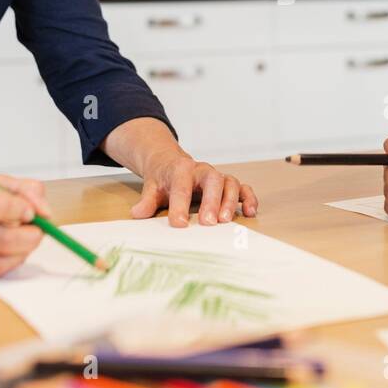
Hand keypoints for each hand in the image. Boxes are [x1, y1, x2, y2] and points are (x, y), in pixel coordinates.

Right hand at [0, 173, 50, 278]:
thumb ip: (24, 190)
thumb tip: (46, 213)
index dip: (23, 211)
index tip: (32, 212)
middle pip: (3, 240)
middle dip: (30, 237)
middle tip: (38, 231)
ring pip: (0, 262)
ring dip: (22, 253)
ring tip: (23, 239)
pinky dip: (6, 261)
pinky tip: (5, 248)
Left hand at [130, 148, 257, 226]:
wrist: (170, 163)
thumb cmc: (163, 179)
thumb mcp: (151, 188)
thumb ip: (146, 201)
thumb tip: (137, 214)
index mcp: (181, 169)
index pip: (181, 186)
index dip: (180, 205)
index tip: (178, 224)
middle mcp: (202, 170)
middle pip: (212, 180)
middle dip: (211, 201)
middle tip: (209, 222)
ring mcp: (217, 176)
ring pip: (229, 183)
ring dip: (230, 201)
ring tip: (226, 221)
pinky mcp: (227, 184)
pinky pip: (242, 188)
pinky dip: (248, 198)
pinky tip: (250, 212)